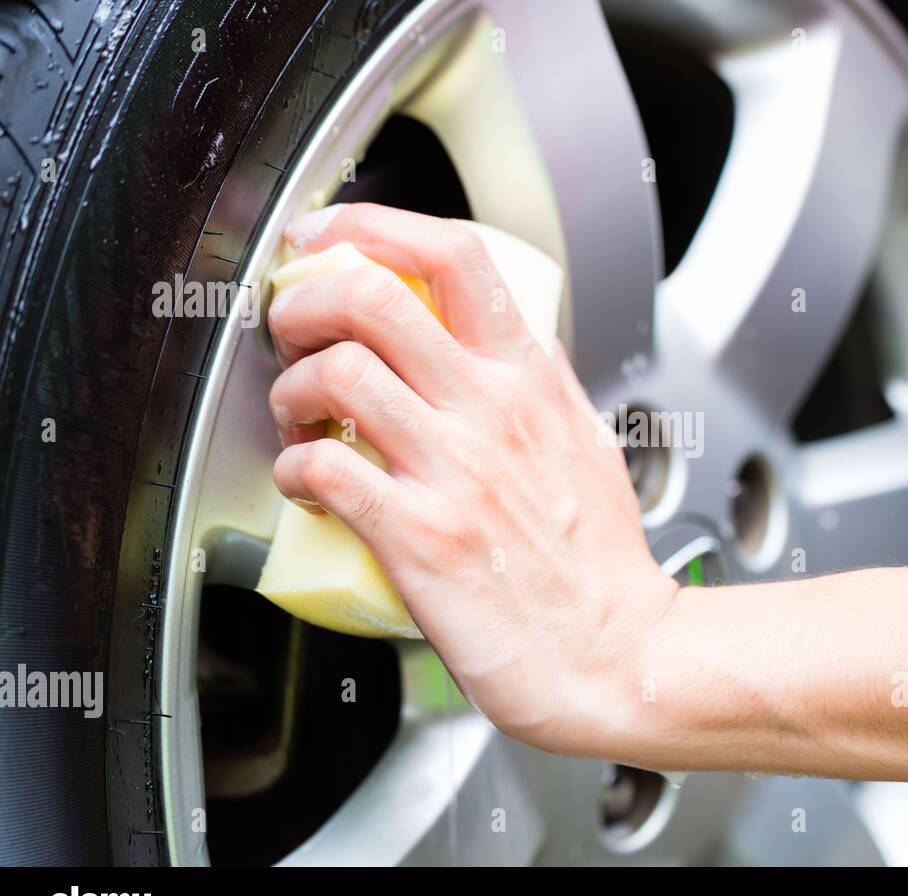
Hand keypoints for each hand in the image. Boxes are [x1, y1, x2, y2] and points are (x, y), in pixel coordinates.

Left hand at [265, 203, 676, 754]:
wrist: (615, 653)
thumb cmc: (600, 566)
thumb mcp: (586, 445)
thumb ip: (539, 390)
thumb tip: (500, 351)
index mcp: (531, 380)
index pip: (454, 256)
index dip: (372, 227)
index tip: (330, 237)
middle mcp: (492, 411)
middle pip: (371, 295)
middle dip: (303, 298)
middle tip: (293, 331)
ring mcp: (454, 470)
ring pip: (335, 373)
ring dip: (289, 387)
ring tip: (297, 417)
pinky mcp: (419, 535)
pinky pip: (321, 468)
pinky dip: (291, 469)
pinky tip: (307, 485)